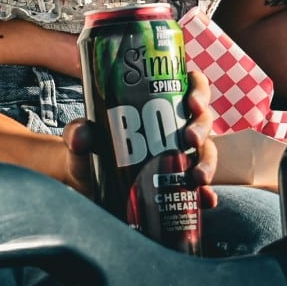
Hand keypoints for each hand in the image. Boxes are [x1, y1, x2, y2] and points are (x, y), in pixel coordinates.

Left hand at [60, 71, 220, 206]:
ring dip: (207, 162)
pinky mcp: (181, 184)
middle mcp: (175, 127)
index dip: (198, 90)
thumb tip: (80, 136)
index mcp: (158, 103)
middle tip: (190, 139)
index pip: (189, 86)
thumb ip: (78, 133)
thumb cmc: (88, 150)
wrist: (86, 187)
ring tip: (196, 176)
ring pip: (206, 152)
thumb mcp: (83, 138)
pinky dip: (208, 194)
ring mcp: (181, 156)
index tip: (191, 102)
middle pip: (202, 119)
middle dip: (202, 127)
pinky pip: (202, 188)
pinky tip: (206, 199)